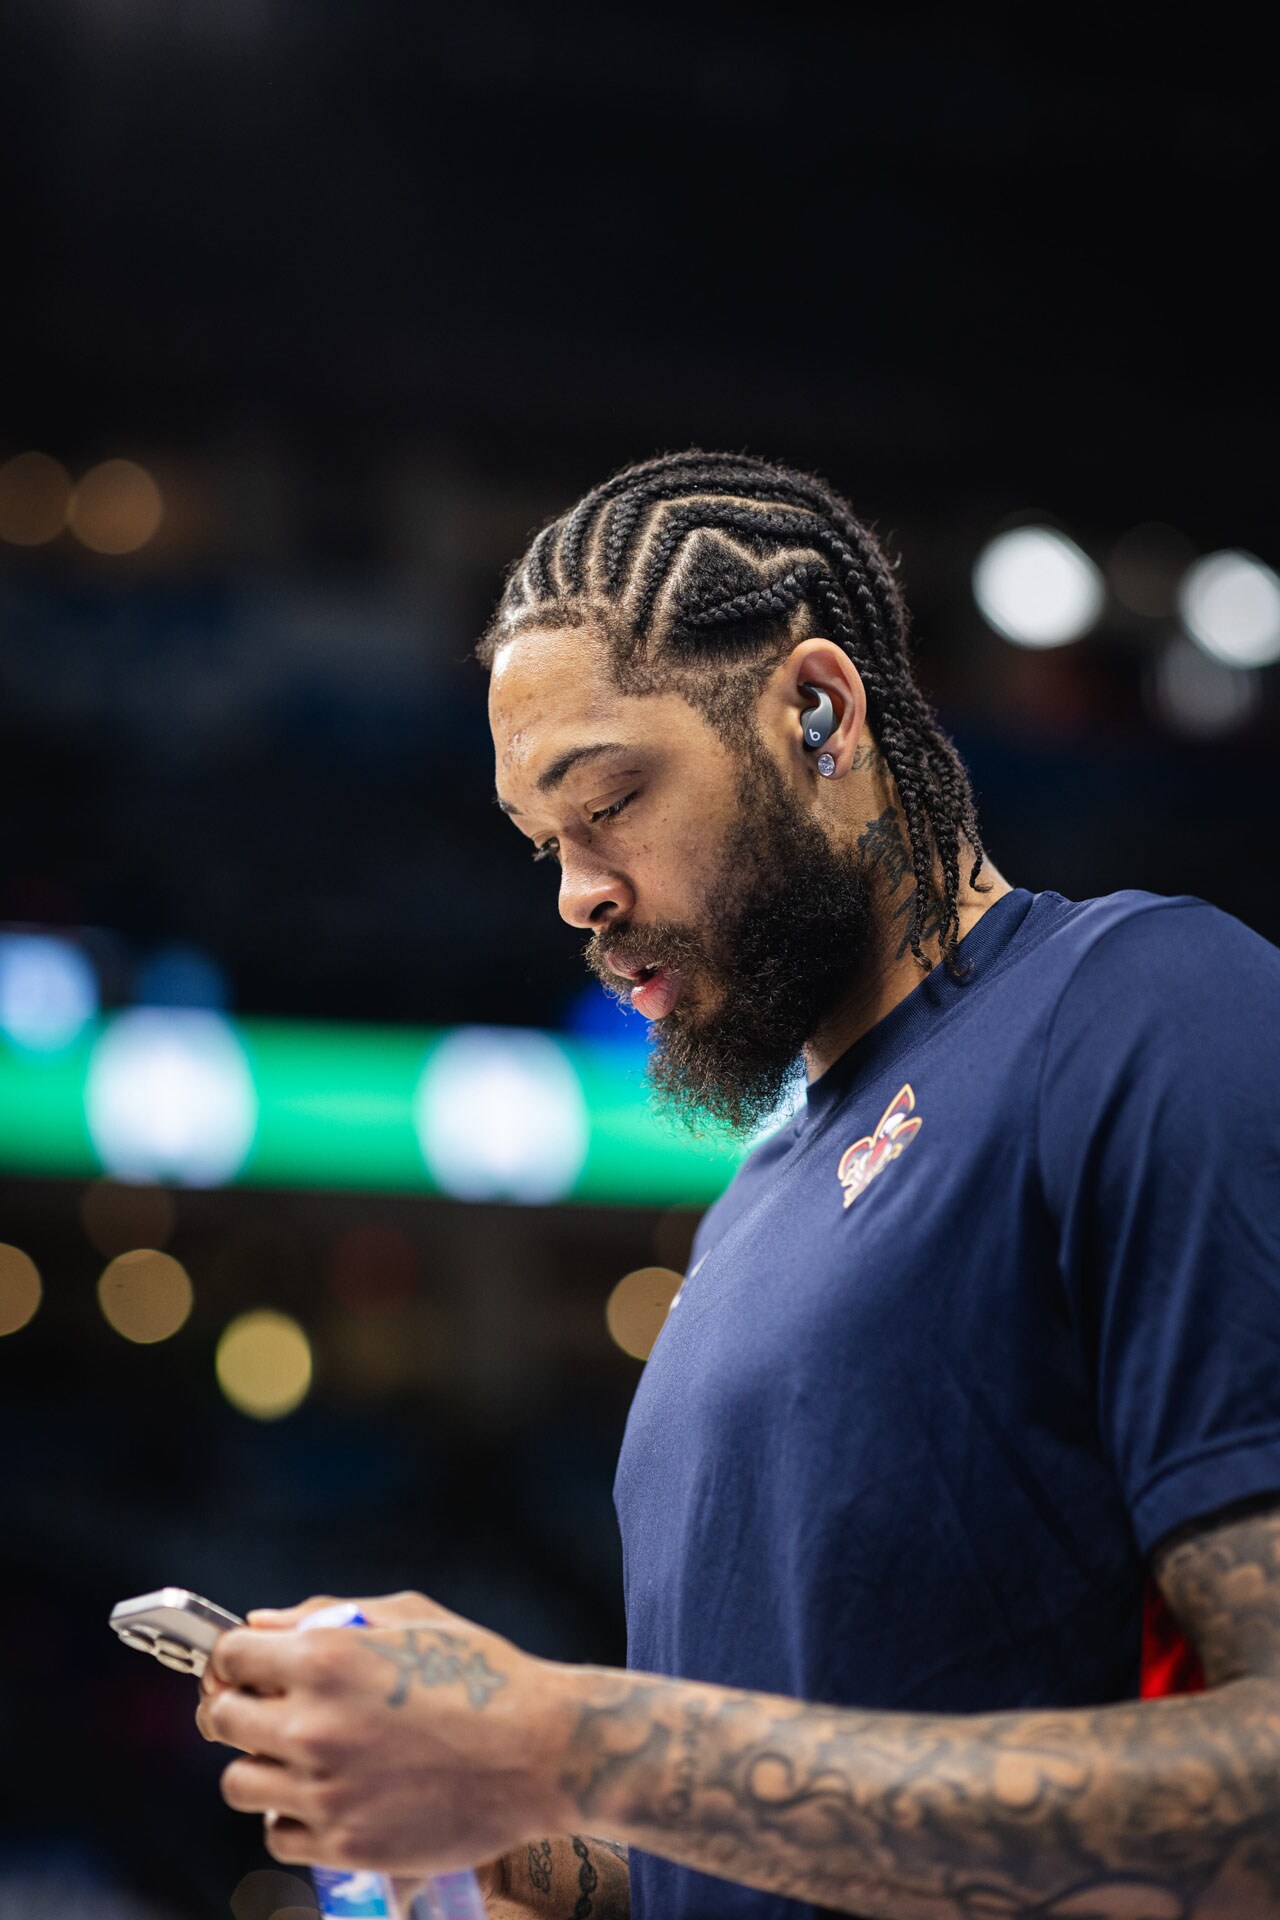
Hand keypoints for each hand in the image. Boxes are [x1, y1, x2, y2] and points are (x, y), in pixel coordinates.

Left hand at [200, 1591, 572, 1880]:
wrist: (540, 1752)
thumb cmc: (480, 1673)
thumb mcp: (408, 1617)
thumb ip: (327, 1615)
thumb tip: (264, 1626)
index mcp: (325, 1658)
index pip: (228, 1656)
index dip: (233, 1659)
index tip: (245, 1668)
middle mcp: (313, 1725)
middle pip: (219, 1719)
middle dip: (237, 1709)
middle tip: (268, 1713)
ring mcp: (325, 1791)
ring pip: (237, 1783)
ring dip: (259, 1766)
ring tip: (298, 1759)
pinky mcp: (344, 1844)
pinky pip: (277, 1834)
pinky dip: (291, 1816)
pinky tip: (325, 1797)